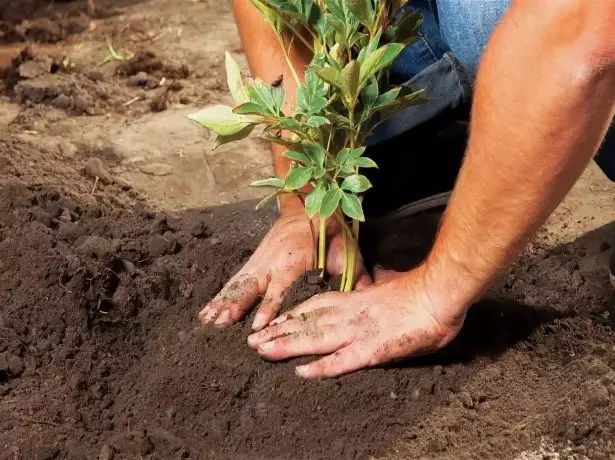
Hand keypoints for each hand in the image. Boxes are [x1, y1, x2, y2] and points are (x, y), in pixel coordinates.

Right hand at [198, 209, 370, 330]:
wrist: (309, 206)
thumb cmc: (331, 233)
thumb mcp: (347, 252)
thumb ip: (356, 278)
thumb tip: (367, 301)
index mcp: (295, 261)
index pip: (281, 288)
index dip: (270, 306)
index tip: (259, 325)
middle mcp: (272, 262)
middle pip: (252, 286)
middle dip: (237, 305)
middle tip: (223, 322)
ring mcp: (259, 261)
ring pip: (239, 285)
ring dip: (224, 302)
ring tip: (209, 322)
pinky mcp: (253, 263)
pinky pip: (234, 282)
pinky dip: (220, 296)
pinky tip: (206, 314)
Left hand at [246, 266, 467, 377]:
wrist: (438, 293)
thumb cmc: (419, 291)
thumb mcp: (391, 284)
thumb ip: (378, 285)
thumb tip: (378, 280)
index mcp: (355, 299)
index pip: (316, 306)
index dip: (293, 315)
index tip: (274, 321)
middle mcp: (350, 314)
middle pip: (308, 322)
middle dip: (279, 332)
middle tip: (254, 342)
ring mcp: (359, 331)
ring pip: (316, 338)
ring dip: (288, 345)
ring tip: (263, 352)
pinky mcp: (372, 349)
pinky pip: (343, 360)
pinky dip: (322, 367)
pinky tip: (302, 372)